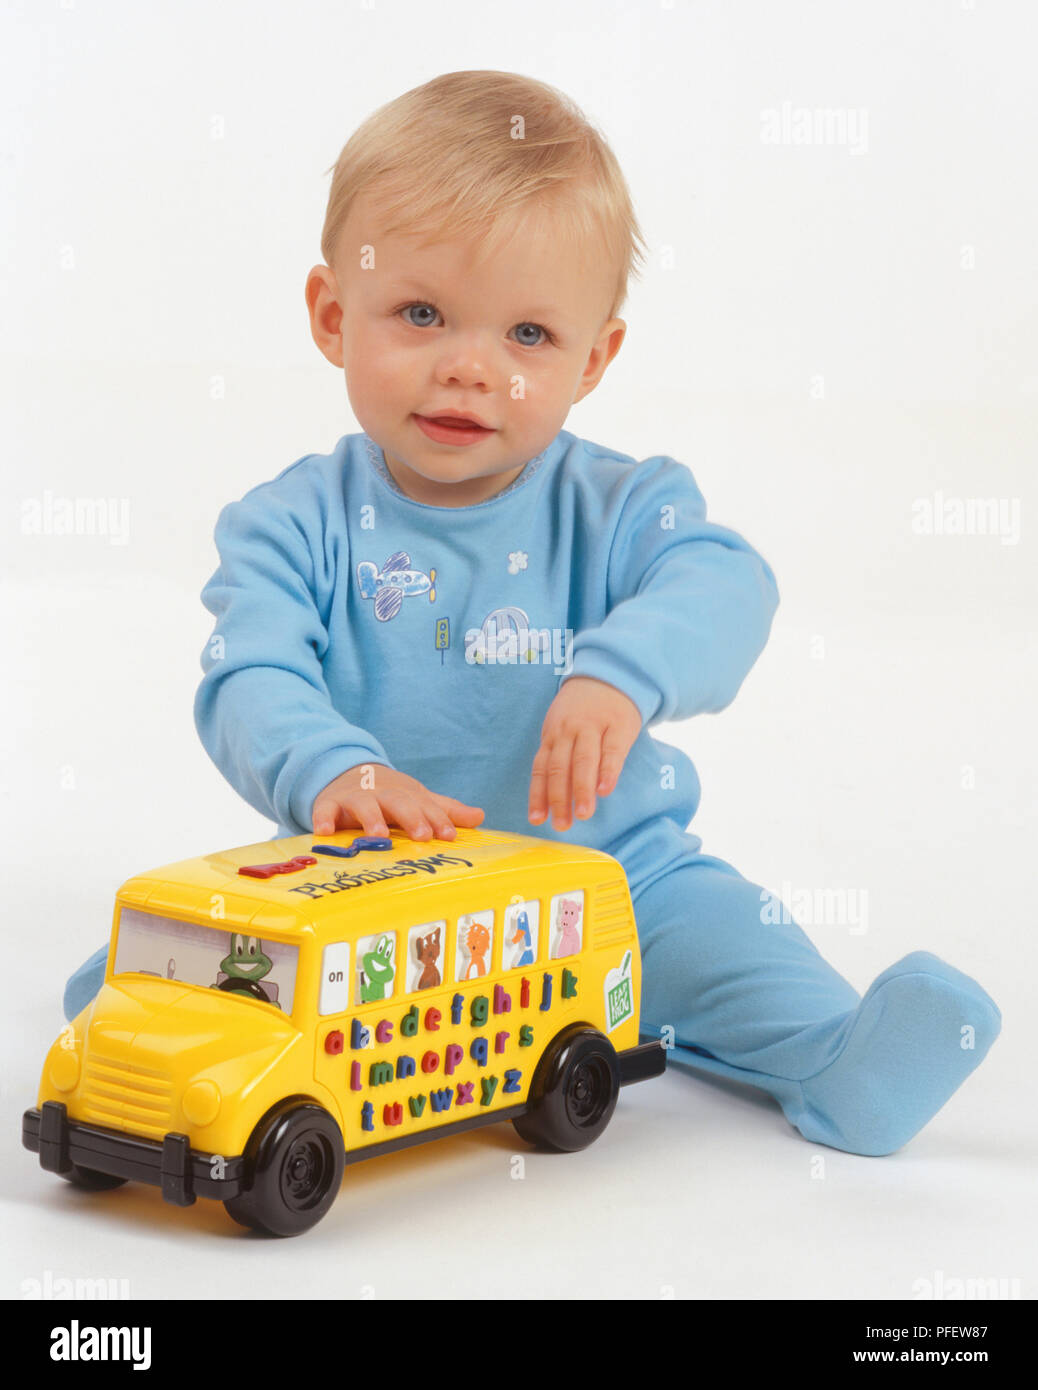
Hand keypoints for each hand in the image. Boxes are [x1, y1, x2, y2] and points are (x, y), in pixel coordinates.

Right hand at [312, 765, 484, 841]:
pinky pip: (325, 811)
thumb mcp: (417, 800)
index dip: (438, 820)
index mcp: (407, 795)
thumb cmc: (389, 796)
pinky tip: (325, 833)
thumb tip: (480, 817)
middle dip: (411, 818)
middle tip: (422, 836)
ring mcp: (355, 798)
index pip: (426, 807)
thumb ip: (445, 811)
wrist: (346, 773)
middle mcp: (383, 794)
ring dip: (372, 819)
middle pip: (399, 803)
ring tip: (379, 835)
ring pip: (365, 805)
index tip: (449, 836)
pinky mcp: (329, 804)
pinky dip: (323, 819)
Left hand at [528, 676, 641, 831]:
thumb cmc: (584, 712)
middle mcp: (567, 731)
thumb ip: (559, 757)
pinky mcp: (618, 725)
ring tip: (583, 814)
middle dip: (559, 798)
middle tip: (561, 825)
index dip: (538, 795)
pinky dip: (607, 771)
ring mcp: (592, 726)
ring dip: (581, 789)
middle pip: (560, 768)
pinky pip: (612, 750)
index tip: (537, 820)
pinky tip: (605, 790)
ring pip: (583, 760)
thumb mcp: (563, 728)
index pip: (541, 769)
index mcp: (552, 735)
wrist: (610, 676)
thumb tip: (553, 797)